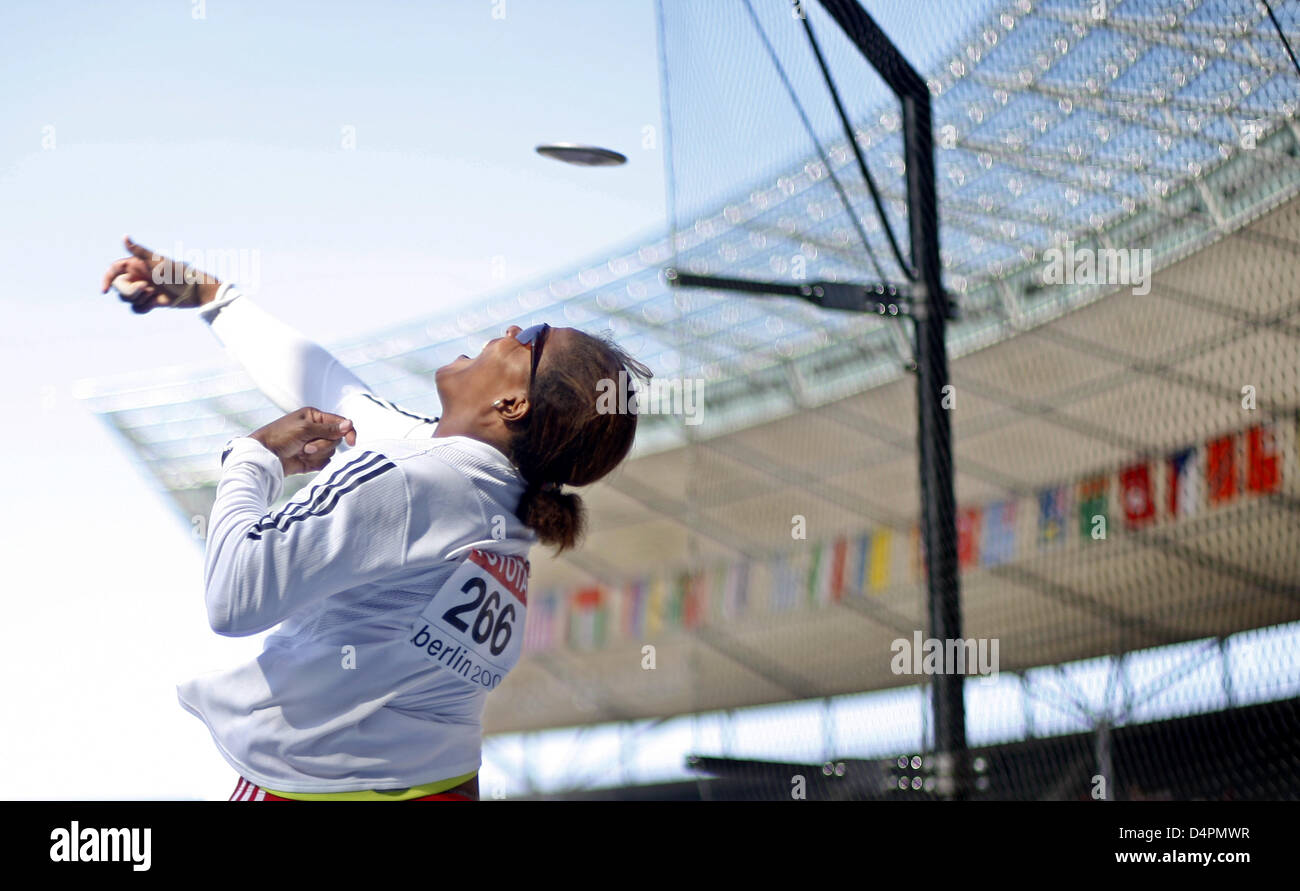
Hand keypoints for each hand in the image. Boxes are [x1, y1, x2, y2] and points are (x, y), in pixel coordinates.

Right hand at [100, 235, 222, 313]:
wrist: (195, 291)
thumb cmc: (179, 273)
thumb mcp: (157, 262)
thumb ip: (139, 251)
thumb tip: (124, 236)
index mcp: (136, 265)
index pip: (113, 271)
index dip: (106, 280)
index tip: (105, 291)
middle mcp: (137, 276)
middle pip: (119, 288)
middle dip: (131, 291)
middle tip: (147, 288)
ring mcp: (143, 289)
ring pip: (127, 300)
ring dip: (139, 300)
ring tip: (154, 294)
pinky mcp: (150, 301)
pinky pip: (137, 309)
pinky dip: (144, 307)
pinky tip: (156, 302)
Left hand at [249, 407, 357, 475]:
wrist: (264, 457)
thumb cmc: (279, 436)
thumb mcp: (305, 429)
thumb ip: (329, 429)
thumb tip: (349, 424)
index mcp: (315, 417)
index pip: (340, 423)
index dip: (348, 432)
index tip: (351, 442)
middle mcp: (316, 430)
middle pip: (336, 440)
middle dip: (322, 445)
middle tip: (306, 448)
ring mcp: (314, 445)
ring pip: (331, 452)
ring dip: (317, 454)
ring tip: (301, 453)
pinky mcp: (312, 460)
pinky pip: (325, 463)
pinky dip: (316, 463)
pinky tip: (303, 461)